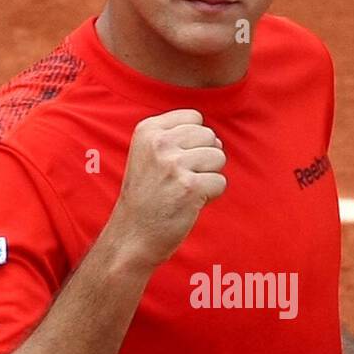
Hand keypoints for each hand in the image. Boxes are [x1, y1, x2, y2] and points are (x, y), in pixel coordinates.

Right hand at [107, 109, 226, 269]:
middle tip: (180, 180)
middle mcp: (160, 143)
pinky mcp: (190, 187)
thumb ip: (177, 138)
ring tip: (184, 190)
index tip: (174, 162)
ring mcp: (174, 164)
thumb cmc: (147, 196)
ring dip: (208, 177)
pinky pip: (220, 182)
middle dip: (204, 159)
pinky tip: (189, 203)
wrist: (132, 235)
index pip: (194, 117)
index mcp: (148, 130)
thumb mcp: (149, 154)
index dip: (193, 141)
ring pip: (218, 157)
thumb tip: (217, 139)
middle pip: (210, 136)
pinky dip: (211, 196)